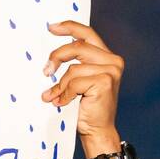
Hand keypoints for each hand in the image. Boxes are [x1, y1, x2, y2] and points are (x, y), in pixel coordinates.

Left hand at [40, 21, 122, 140]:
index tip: (52, 27)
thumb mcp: (79, 82)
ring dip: (60, 85)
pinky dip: (64, 94)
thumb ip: (73, 66)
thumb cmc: (86, 108)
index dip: (69, 27)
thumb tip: (49, 58)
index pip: (88, 34)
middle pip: (77, 47)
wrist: (97, 131)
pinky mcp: (104, 82)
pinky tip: (62, 103)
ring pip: (73, 69)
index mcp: (107, 57)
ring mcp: (111, 71)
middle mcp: (113, 61)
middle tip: (45, 70)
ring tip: (55, 97)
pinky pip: (74, 82)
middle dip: (57, 57)